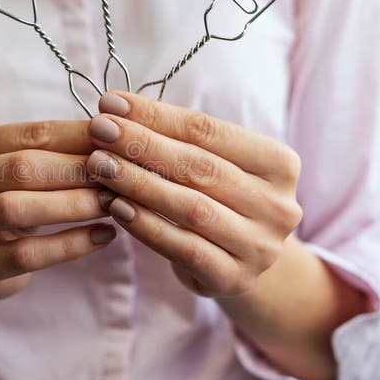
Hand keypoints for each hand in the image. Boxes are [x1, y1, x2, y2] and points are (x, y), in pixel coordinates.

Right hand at [0, 120, 114, 342]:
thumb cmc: (9, 202)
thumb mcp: (23, 172)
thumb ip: (57, 151)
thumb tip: (116, 132)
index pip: (30, 134)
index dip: (78, 137)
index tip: (119, 142)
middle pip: (20, 168)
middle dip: (76, 170)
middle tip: (118, 175)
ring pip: (15, 209)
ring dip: (72, 205)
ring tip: (112, 204)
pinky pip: (24, 255)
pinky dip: (69, 245)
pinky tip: (103, 236)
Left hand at [86, 92, 301, 297]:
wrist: (243, 262)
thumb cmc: (220, 199)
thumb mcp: (213, 163)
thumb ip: (177, 139)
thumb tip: (116, 110)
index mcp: (280, 163)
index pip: (208, 130)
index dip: (156, 115)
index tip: (111, 102)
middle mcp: (278, 205)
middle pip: (200, 167)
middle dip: (142, 145)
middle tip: (99, 130)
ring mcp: (260, 246)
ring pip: (191, 207)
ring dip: (138, 183)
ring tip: (99, 165)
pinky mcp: (235, 278)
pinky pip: (184, 248)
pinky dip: (146, 226)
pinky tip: (116, 207)